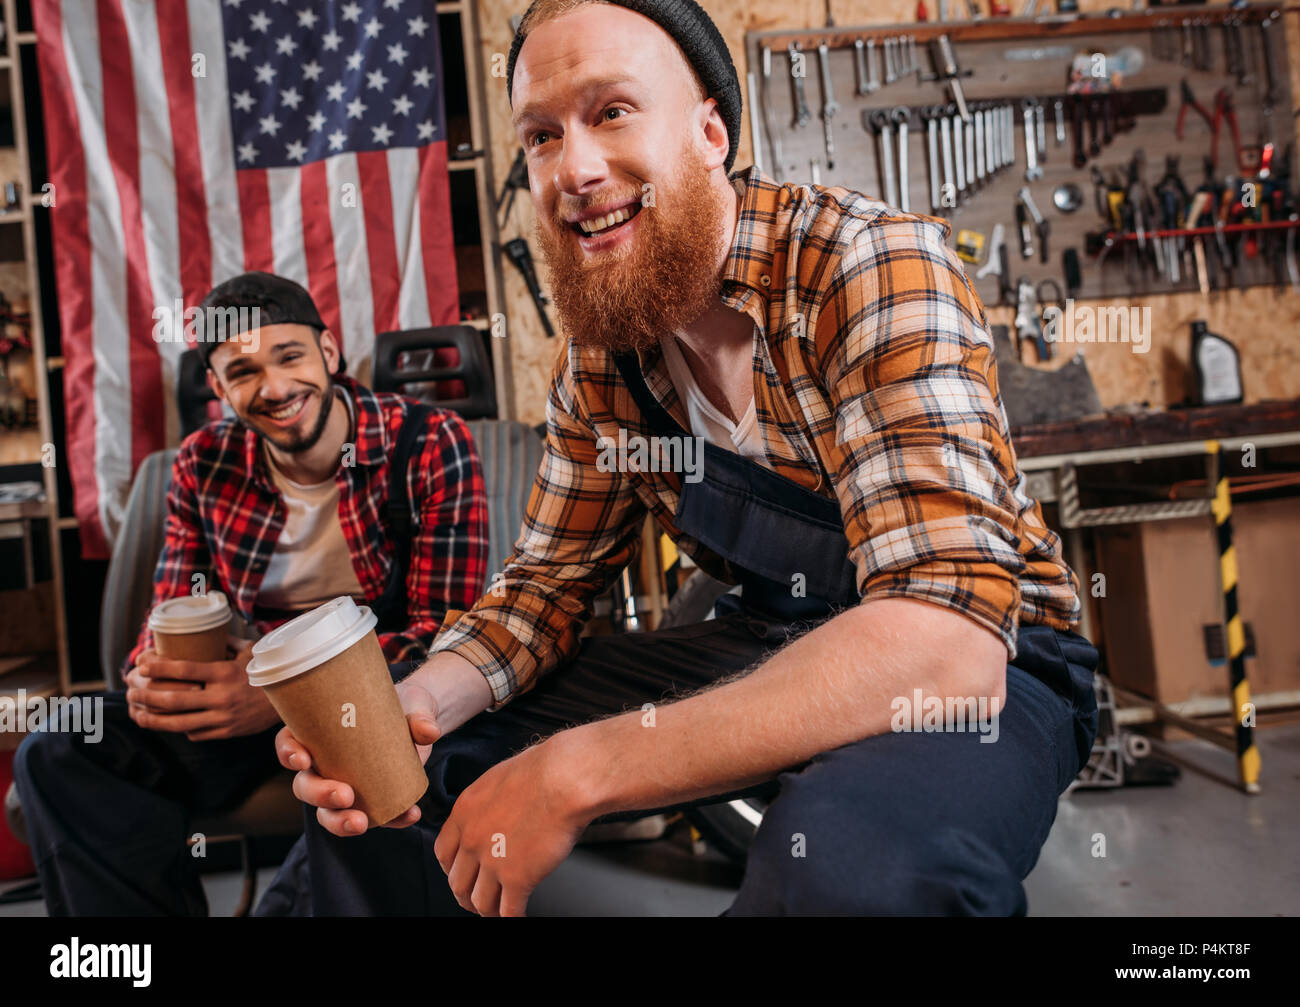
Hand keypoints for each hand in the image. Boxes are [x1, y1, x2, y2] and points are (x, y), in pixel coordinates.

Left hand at [126, 638, 280, 739]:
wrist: (293, 701)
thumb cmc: (268, 671)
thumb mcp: (252, 652)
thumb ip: (228, 643)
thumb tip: (207, 631)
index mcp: (225, 673)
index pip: (184, 670)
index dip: (158, 667)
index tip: (141, 664)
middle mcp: (222, 697)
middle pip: (173, 700)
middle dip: (146, 696)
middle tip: (131, 691)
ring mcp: (223, 718)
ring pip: (178, 722)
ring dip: (153, 719)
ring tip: (138, 715)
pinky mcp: (226, 732)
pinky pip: (195, 733)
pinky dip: (179, 728)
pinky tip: (168, 723)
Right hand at [276, 675, 441, 834]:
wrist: (422, 719)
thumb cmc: (402, 704)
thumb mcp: (413, 704)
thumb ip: (420, 717)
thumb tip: (429, 732)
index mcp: (319, 733)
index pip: (289, 743)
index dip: (288, 752)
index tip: (303, 759)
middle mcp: (324, 763)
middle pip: (305, 785)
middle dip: (319, 795)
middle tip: (345, 795)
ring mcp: (344, 785)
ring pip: (327, 812)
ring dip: (340, 821)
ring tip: (363, 823)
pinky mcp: (369, 800)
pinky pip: (372, 817)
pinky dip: (390, 821)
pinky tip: (409, 816)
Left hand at [434, 735, 591, 916]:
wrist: (562, 780)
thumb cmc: (542, 770)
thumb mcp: (499, 778)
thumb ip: (491, 801)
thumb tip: (499, 808)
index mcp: (465, 812)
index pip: (444, 852)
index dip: (451, 868)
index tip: (459, 873)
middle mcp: (472, 840)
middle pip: (458, 882)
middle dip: (465, 894)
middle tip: (474, 899)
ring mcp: (493, 862)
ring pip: (479, 901)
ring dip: (486, 911)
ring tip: (496, 913)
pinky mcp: (518, 878)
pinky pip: (509, 910)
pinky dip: (512, 918)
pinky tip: (519, 916)